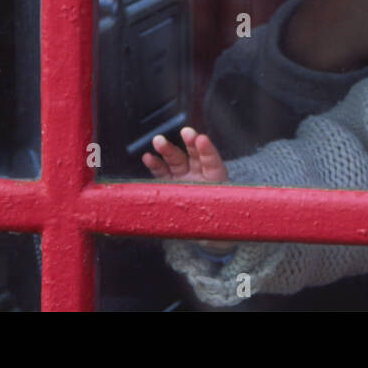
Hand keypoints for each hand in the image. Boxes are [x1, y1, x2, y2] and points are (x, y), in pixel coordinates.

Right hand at [142, 127, 235, 254]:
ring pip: (176, 161)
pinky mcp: (170, 185)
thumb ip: (214, 215)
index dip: (208, 150)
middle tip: (185, 132)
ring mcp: (184, 178)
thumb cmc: (217, 225)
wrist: (206, 235)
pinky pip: (162, 173)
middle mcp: (200, 175)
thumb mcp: (220, 221)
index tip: (202, 138)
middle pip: (194, 156)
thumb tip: (213, 217)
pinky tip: (148, 157)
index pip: (213, 162)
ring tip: (158, 140)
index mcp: (216, 180)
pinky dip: (155, 165)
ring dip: (167, 150)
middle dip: (189, 143)